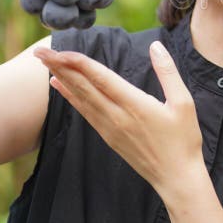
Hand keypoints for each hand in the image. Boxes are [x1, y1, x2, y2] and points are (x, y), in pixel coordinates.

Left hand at [34, 41, 202, 192]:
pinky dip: (70, 97)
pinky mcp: (108, 137)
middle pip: (83, 87)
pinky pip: (85, 112)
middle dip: (60, 67)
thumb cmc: (183, 139)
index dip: (79, 62)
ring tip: (45, 64)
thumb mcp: (183, 102)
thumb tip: (156, 46)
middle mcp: (117, 116)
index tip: (60, 50)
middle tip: (39, 52)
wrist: (175, 177)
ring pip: (80, 99)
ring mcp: (110, 128)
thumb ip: (168, 72)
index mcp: (135, 105)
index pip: (100, 78)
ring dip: (62, 79)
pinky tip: (60, 86)